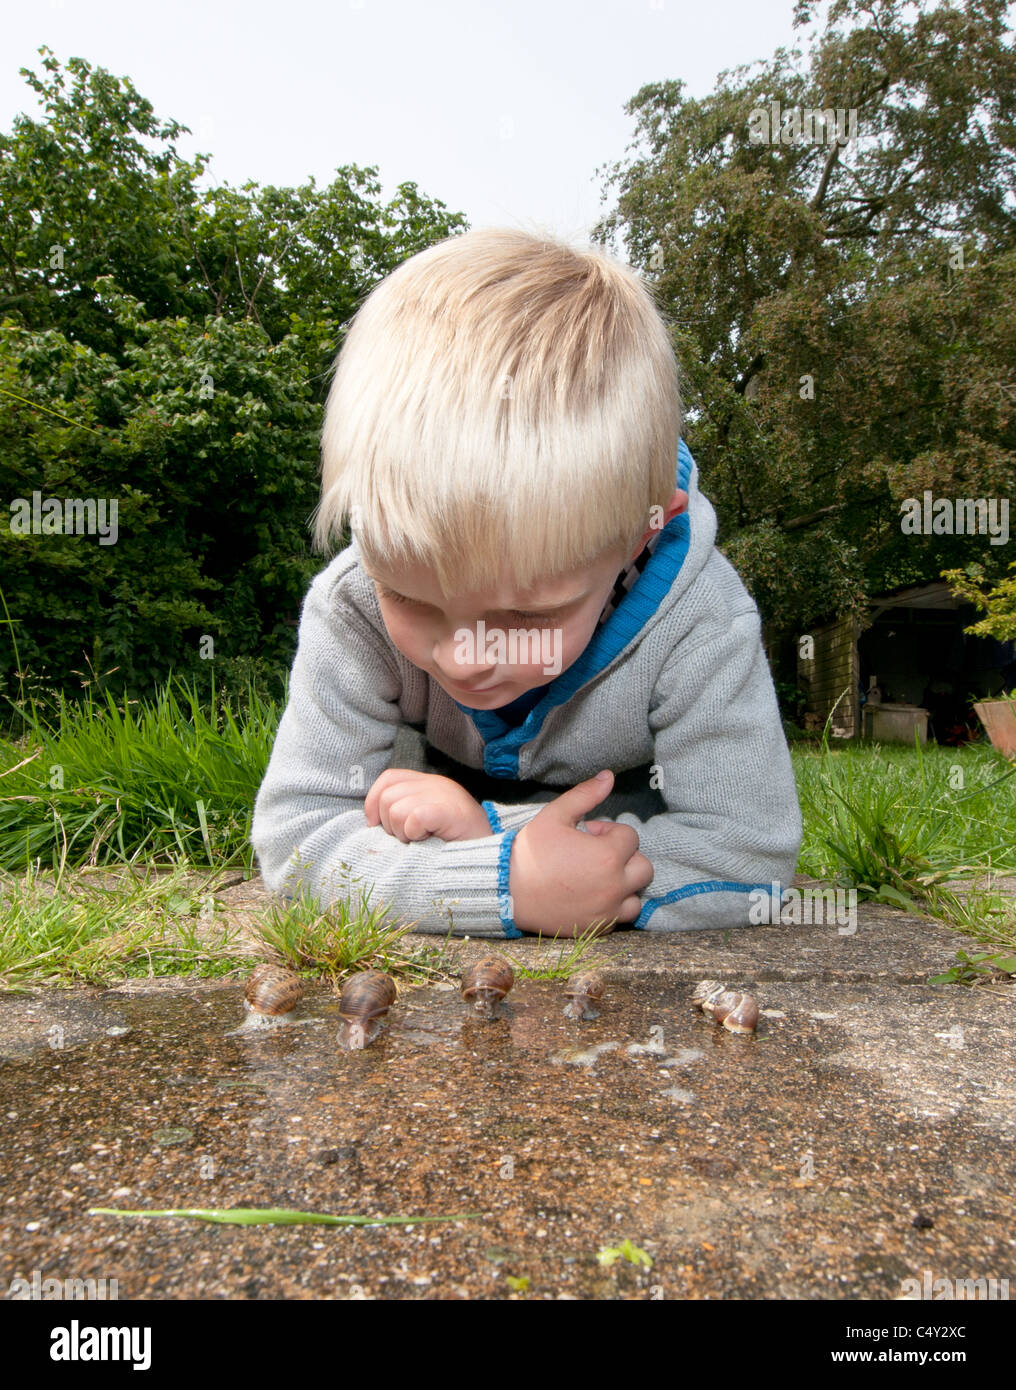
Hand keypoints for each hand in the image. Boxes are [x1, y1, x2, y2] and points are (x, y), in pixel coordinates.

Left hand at [364, 769, 492, 843]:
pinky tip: (428, 839)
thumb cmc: (458, 847)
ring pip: (395, 809)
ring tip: (421, 840)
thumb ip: (405, 815)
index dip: (373, 801)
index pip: (389, 779)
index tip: (375, 825)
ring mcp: (442, 795)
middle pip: (386, 796)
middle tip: (408, 839)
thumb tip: (371, 824)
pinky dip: (414, 833)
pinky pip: (412, 818)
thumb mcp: (428, 825)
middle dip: (388, 823)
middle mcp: (435, 784)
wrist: (496, 858)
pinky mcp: (445, 810)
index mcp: (430, 784)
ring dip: (401, 832)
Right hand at [509, 770, 653, 935]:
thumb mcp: (555, 816)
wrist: (506, 891)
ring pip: (636, 896)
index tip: (586, 834)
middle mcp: (614, 885)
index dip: (608, 832)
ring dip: (625, 885)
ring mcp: (607, 909)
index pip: (630, 836)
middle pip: (643, 867)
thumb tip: (609, 776)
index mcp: (607, 855)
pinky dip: (613, 907)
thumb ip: (585, 795)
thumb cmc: (530, 852)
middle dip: (625, 857)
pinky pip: (620, 917)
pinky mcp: (597, 927)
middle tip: (597, 855)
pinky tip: (593, 896)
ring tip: (600, 878)